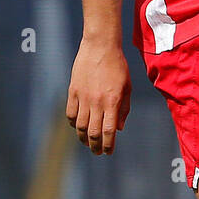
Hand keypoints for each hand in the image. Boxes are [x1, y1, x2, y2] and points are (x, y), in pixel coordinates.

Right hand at [66, 38, 130, 154]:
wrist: (100, 46)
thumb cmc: (118, 66)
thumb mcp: (127, 87)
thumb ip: (123, 109)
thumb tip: (118, 129)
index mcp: (112, 101)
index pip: (108, 131)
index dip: (108, 145)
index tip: (108, 152)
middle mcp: (97, 101)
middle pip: (92, 132)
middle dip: (95, 146)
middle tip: (97, 152)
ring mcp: (83, 96)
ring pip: (80, 126)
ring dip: (83, 138)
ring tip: (87, 142)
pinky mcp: (73, 90)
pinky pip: (70, 113)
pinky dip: (73, 123)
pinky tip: (78, 126)